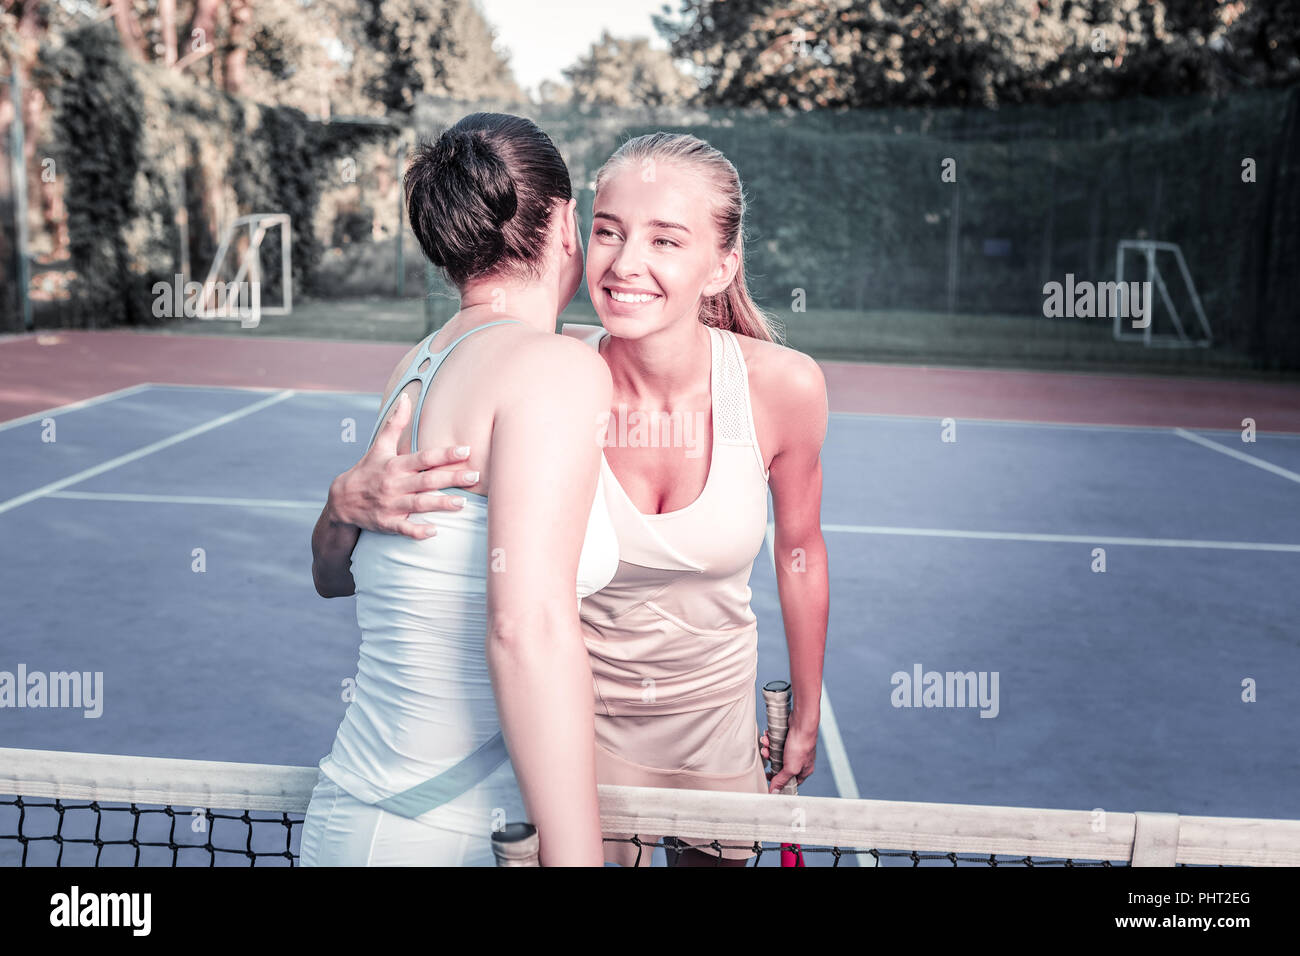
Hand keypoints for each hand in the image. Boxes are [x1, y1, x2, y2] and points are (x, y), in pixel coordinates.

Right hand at [330, 393, 477, 538]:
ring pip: (419, 504)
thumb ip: (396, 423)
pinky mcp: (386, 523)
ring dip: (440, 504)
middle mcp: (394, 484)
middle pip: (427, 481)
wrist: (341, 500)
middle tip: (475, 476)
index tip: (466, 449)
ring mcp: (390, 505)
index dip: (445, 454)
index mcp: (395, 465)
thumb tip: (405, 397)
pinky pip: (403, 528)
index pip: (424, 458)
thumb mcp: (379, 446)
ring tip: (462, 503)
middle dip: (451, 478)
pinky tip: (434, 531)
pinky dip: (417, 531)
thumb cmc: (368, 470)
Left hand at [760, 723, 817, 793]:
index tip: (769, 777)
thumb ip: (782, 780)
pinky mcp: (789, 739)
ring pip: (776, 753)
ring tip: (766, 743)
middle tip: (766, 754)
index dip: (779, 781)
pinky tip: (768, 736)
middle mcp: (800, 760)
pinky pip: (776, 742)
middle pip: (780, 766)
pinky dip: (770, 740)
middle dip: (771, 759)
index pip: (791, 781)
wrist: (801, 723)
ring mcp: (794, 748)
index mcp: (804, 770)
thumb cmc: (801, 745)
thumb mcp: (791, 768)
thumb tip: (774, 792)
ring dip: (768, 748)